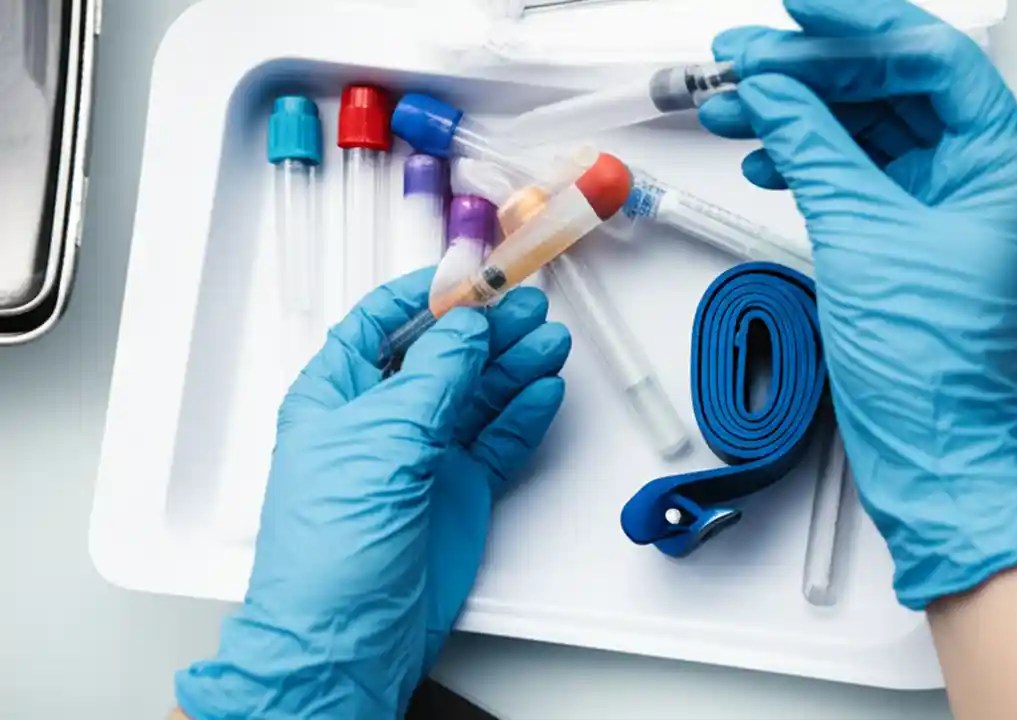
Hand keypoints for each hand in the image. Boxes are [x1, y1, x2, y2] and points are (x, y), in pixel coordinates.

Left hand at [174, 269, 570, 717]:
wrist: (350, 634)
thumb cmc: (332, 544)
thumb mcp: (383, 436)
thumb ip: (433, 375)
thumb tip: (465, 325)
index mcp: (337, 396)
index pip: (380, 325)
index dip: (424, 296)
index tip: (469, 274)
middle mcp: (381, 420)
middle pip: (442, 355)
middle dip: (485, 328)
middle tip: (529, 306)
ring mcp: (423, 456)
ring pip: (477, 395)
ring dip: (513, 366)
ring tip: (550, 342)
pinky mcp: (459, 491)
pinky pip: (498, 439)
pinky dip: (523, 414)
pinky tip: (544, 389)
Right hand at [700, 0, 1016, 609]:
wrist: (925, 448)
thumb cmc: (929, 366)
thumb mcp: (861, 234)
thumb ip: (815, 146)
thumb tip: (774, 88)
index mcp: (1004, 163)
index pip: (931, 58)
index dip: (857, 24)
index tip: (798, 10)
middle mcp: (981, 175)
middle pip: (892, 87)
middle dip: (811, 73)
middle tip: (743, 62)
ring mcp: (942, 204)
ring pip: (864, 128)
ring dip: (796, 116)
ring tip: (734, 109)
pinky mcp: (905, 232)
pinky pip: (852, 171)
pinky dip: (805, 160)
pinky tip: (764, 157)